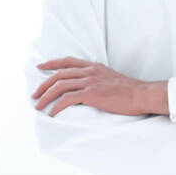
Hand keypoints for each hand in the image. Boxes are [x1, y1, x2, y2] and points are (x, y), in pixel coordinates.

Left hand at [32, 57, 167, 116]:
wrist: (141, 95)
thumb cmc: (129, 91)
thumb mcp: (111, 78)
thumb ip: (98, 78)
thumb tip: (88, 87)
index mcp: (94, 66)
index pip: (67, 61)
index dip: (51, 63)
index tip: (40, 66)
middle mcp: (89, 71)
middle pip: (59, 74)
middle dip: (43, 84)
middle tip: (34, 94)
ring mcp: (90, 82)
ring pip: (60, 86)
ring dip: (46, 96)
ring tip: (38, 105)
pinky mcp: (91, 94)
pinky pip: (67, 99)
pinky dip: (56, 106)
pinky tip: (52, 113)